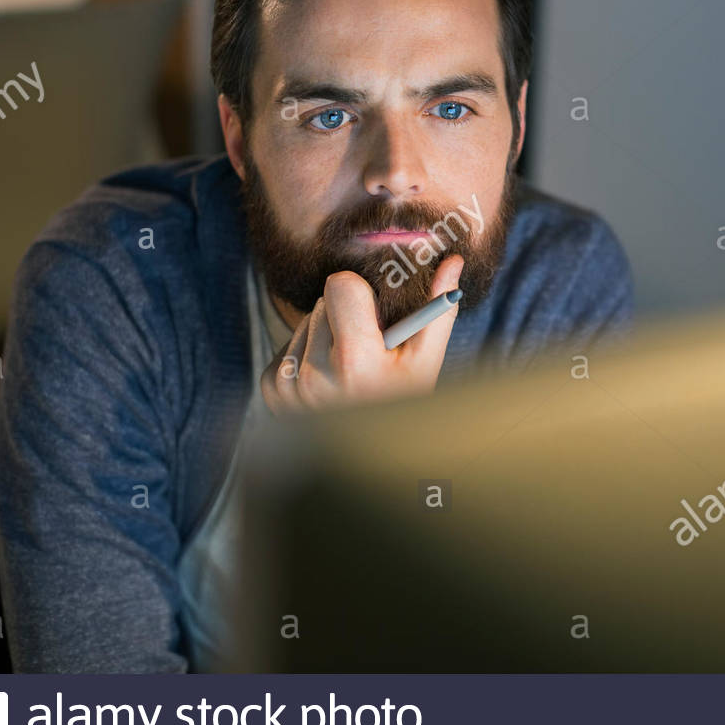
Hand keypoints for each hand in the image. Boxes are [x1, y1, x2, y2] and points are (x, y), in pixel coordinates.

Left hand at [260, 254, 463, 413]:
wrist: (369, 463)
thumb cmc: (404, 406)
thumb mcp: (426, 363)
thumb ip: (437, 310)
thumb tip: (452, 261)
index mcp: (355, 363)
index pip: (340, 284)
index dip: (361, 295)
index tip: (374, 320)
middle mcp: (314, 377)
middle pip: (323, 303)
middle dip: (346, 319)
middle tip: (366, 354)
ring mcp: (289, 388)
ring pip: (305, 324)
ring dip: (326, 338)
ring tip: (349, 372)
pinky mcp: (272, 393)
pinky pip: (287, 347)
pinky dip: (306, 357)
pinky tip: (329, 382)